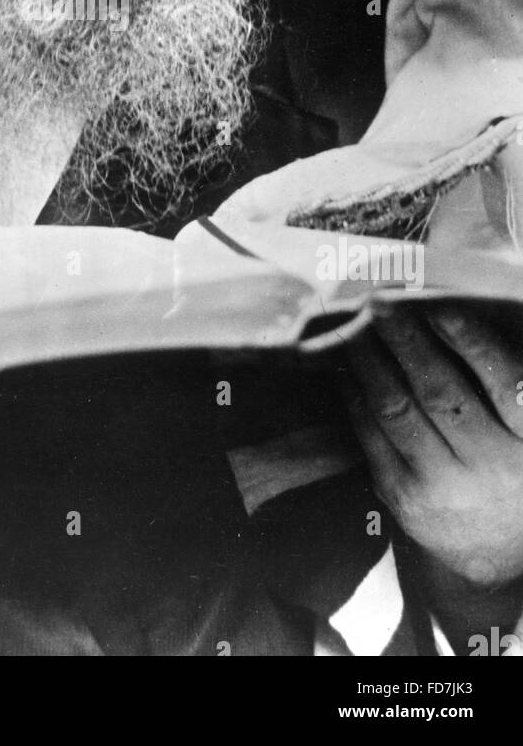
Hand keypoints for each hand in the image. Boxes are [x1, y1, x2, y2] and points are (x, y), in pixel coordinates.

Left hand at [343, 308, 522, 592]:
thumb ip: (506, 382)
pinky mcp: (404, 497)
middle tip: (382, 300)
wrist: (491, 551)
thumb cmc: (511, 465)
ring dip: (371, 360)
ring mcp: (445, 486)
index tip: (442, 303)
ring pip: (397, 409)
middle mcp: (493, 467)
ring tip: (356, 324)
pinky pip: (371, 435)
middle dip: (406, 340)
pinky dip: (355, 394)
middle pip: (440, 392)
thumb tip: (458, 305)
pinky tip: (346, 366)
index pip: (506, 384)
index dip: (472, 342)